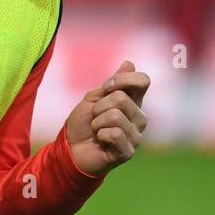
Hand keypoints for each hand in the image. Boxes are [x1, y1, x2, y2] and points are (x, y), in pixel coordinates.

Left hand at [64, 60, 149, 177]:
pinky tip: (101, 141)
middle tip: (95, 118)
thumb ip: (112, 83)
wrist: (70, 149)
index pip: (143, 81)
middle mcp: (139, 118)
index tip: (105, 87)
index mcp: (133, 102)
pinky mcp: (128, 151)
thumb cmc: (82, 124)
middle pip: (121, 98)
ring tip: (97, 131)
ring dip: (97, 122)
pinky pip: (114, 133)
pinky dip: (100, 135)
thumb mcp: (93, 98)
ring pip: (115, 115)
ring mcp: (136, 135)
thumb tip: (129, 63)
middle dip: (99, 107)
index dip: (122, 80)